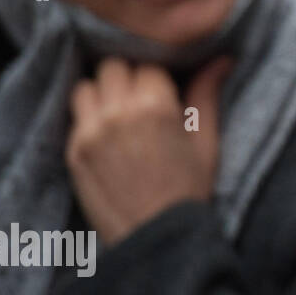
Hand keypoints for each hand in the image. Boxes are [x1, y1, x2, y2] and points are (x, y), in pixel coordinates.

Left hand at [66, 56, 232, 244]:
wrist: (158, 236)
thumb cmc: (191, 189)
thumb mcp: (207, 141)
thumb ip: (207, 94)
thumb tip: (222, 58)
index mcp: (156, 107)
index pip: (147, 64)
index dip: (158, 75)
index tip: (165, 90)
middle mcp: (118, 113)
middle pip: (112, 67)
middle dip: (128, 76)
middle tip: (141, 97)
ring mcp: (90, 132)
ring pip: (86, 86)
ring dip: (102, 92)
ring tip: (119, 112)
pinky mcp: (73, 152)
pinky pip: (75, 116)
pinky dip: (90, 118)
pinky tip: (108, 135)